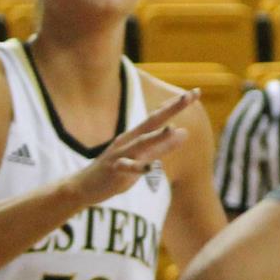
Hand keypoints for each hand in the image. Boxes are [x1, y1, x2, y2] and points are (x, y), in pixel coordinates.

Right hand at [68, 90, 195, 206]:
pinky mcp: (114, 170)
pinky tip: (150, 168)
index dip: (176, 105)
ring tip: (171, 128)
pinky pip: (127, 168)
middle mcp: (129, 140)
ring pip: (141, 143)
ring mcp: (121, 154)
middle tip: (189, 96)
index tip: (196, 92)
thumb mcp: (142, 156)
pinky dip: (138, 168)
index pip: (159, 116)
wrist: (83, 187)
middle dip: (171, 108)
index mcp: (136, 136)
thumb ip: (162, 145)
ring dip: (156, 136)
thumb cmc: (116, 170)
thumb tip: (183, 131)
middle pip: (153, 121)